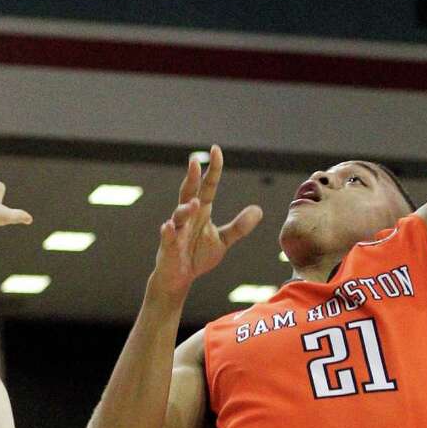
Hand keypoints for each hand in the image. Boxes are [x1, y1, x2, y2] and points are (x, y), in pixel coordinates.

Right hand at [154, 147, 261, 298]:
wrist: (179, 278)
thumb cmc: (197, 255)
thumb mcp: (222, 240)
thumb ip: (239, 226)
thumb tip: (259, 209)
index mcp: (201, 211)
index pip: (208, 186)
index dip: (213, 169)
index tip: (216, 150)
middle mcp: (187, 217)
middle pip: (189, 193)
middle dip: (192, 178)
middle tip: (195, 161)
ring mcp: (176, 231)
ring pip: (178, 215)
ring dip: (185, 209)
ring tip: (193, 203)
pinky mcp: (168, 247)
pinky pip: (167, 237)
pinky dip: (168, 232)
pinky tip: (168, 227)